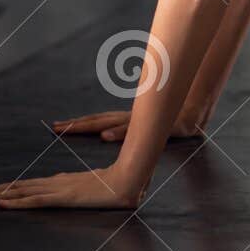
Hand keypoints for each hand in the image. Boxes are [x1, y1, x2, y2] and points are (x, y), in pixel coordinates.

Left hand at [0, 166, 141, 209]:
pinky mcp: (62, 198)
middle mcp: (54, 184)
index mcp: (60, 183)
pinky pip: (34, 200)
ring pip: (20, 192)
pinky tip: (1, 203)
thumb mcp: (92, 188)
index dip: (7, 188)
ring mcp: (57, 190)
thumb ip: (76, 186)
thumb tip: (62, 183)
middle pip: (18, 186)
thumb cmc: (115, 185)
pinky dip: (16, 201)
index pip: (27, 186)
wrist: (128, 181)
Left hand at [50, 108, 209, 142]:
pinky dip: (119, 133)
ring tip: (73, 130)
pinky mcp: (155, 125)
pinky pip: (136, 130)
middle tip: (54, 127)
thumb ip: (129, 129)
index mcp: (124, 119)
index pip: (96, 120)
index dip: (77, 123)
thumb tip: (109, 135)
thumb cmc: (170, 120)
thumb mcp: (146, 126)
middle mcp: (129, 118)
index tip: (55, 126)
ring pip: (112, 123)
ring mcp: (142, 121)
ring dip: (92, 127)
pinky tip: (106, 136)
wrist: (195, 114)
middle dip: (76, 125)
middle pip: (98, 120)